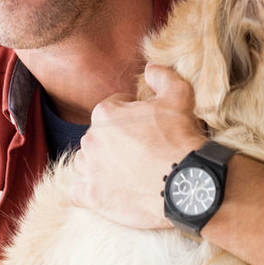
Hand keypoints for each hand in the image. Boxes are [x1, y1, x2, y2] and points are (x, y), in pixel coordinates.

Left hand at [68, 63, 207, 229]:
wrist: (185, 185)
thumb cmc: (181, 139)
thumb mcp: (179, 96)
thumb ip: (162, 76)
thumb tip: (150, 68)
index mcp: (104, 114)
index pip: (111, 110)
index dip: (130, 117)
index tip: (145, 128)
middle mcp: (90, 139)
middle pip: (98, 136)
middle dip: (115, 141)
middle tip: (140, 152)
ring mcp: (89, 169)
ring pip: (86, 162)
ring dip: (100, 164)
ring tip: (126, 173)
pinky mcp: (91, 196)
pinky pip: (78, 191)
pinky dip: (88, 190)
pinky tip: (107, 190)